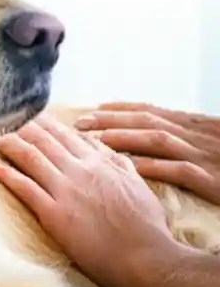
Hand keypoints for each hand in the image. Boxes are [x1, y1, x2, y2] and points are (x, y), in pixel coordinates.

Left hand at [0, 115, 178, 286]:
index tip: (31, 117)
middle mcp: (82, 170)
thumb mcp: (139, 186)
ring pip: (31, 157)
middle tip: (6, 121)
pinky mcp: (54, 213)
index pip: (68, 135)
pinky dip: (6, 174)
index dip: (46, 124)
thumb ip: (121, 166)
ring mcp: (67, 190)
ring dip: (10, 144)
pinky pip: (25, 188)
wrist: (146, 258)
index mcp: (102, 163)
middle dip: (23, 127)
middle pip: (45, 140)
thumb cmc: (147, 228)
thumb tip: (108, 151)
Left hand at [74, 101, 219, 205]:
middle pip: (149, 121)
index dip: (123, 108)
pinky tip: (130, 169)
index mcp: (199, 127)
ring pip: (159, 140)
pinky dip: (154, 167)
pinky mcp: (214, 179)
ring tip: (95, 139)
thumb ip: (191, 139)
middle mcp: (200, 136)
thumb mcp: (216, 144)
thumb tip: (160, 138)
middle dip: (112, 119)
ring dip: (124, 137)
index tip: (95, 107)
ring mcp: (207, 156)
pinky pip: (180, 170)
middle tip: (79, 121)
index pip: (155, 112)